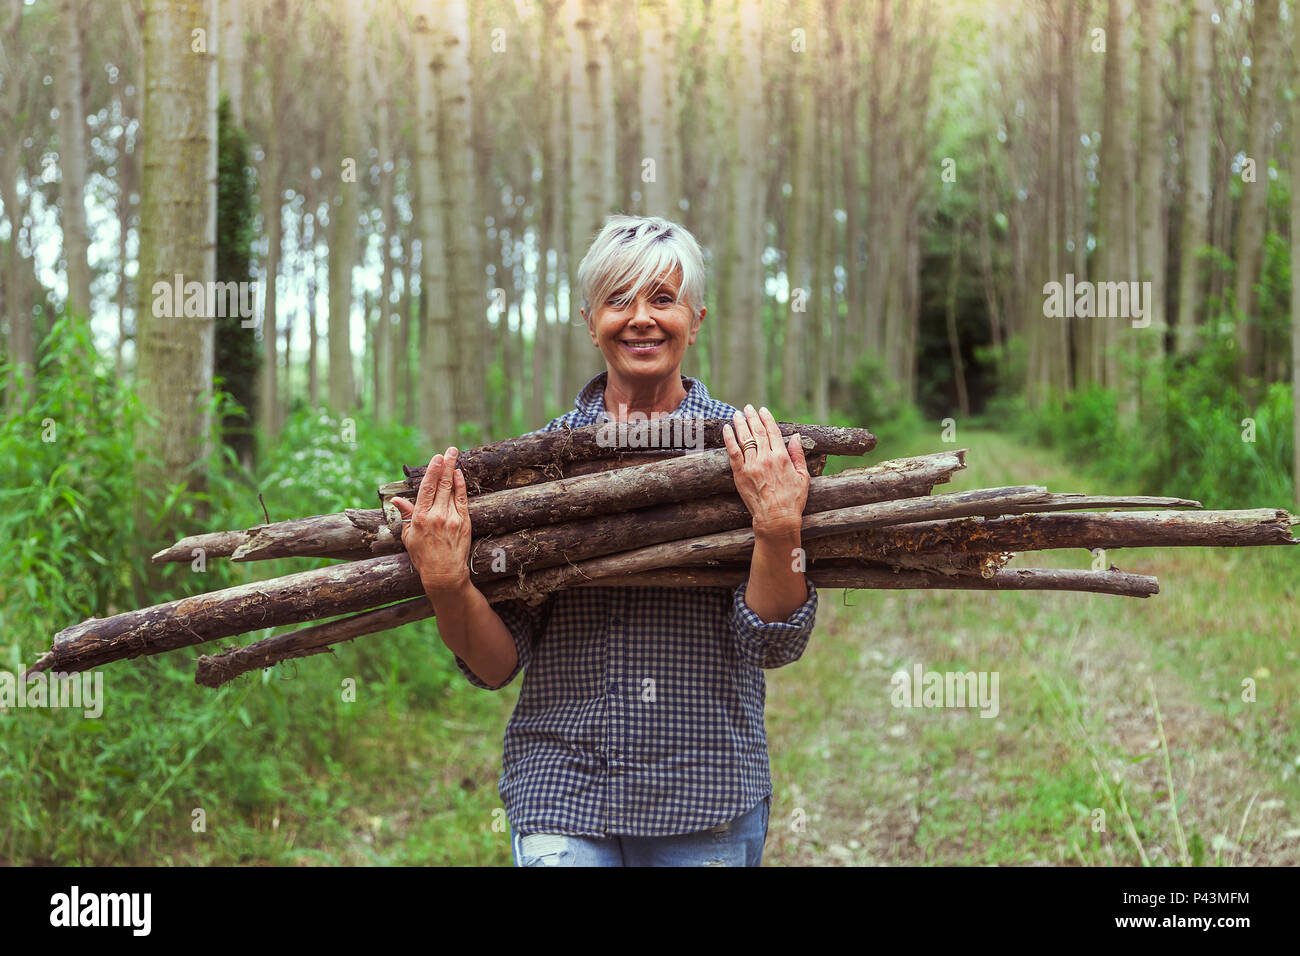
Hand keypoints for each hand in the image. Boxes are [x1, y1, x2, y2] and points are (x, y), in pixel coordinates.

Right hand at [390, 446, 471, 595]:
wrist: (443, 574)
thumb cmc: (423, 557)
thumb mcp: (408, 537)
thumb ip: (405, 515)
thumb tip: (396, 501)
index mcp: (419, 518)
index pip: (426, 489)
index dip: (432, 471)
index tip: (436, 458)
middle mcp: (435, 516)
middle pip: (441, 484)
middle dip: (445, 465)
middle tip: (449, 450)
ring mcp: (451, 518)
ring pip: (451, 489)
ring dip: (453, 470)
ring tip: (455, 455)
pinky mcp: (464, 523)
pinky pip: (462, 499)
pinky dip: (461, 486)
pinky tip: (460, 475)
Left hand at [722, 405, 809, 537]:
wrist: (776, 519)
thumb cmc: (793, 500)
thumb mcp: (803, 477)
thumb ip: (798, 455)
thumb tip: (796, 436)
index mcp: (782, 457)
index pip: (773, 431)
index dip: (767, 418)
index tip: (763, 410)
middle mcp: (766, 458)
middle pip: (757, 431)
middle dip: (752, 417)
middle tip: (748, 408)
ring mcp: (752, 465)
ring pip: (744, 438)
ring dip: (740, 424)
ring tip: (737, 414)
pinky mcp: (740, 474)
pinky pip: (732, 452)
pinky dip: (729, 438)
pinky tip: (726, 429)